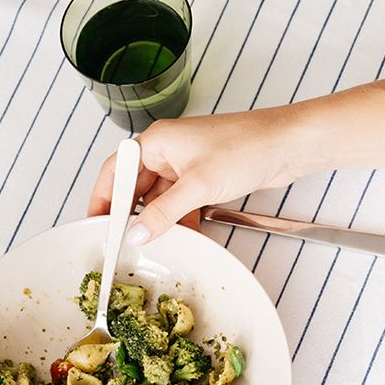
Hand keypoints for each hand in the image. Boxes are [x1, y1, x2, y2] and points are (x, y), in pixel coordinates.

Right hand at [86, 109, 297, 243]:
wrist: (289, 144)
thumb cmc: (247, 146)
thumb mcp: (198, 185)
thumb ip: (163, 213)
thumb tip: (137, 233)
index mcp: (157, 141)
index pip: (115, 171)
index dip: (102, 199)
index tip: (94, 224)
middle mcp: (167, 151)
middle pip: (135, 187)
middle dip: (129, 215)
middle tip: (121, 241)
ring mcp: (186, 165)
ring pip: (159, 198)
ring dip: (157, 220)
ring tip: (151, 243)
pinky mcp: (204, 178)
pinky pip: (180, 202)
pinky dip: (179, 219)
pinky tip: (182, 236)